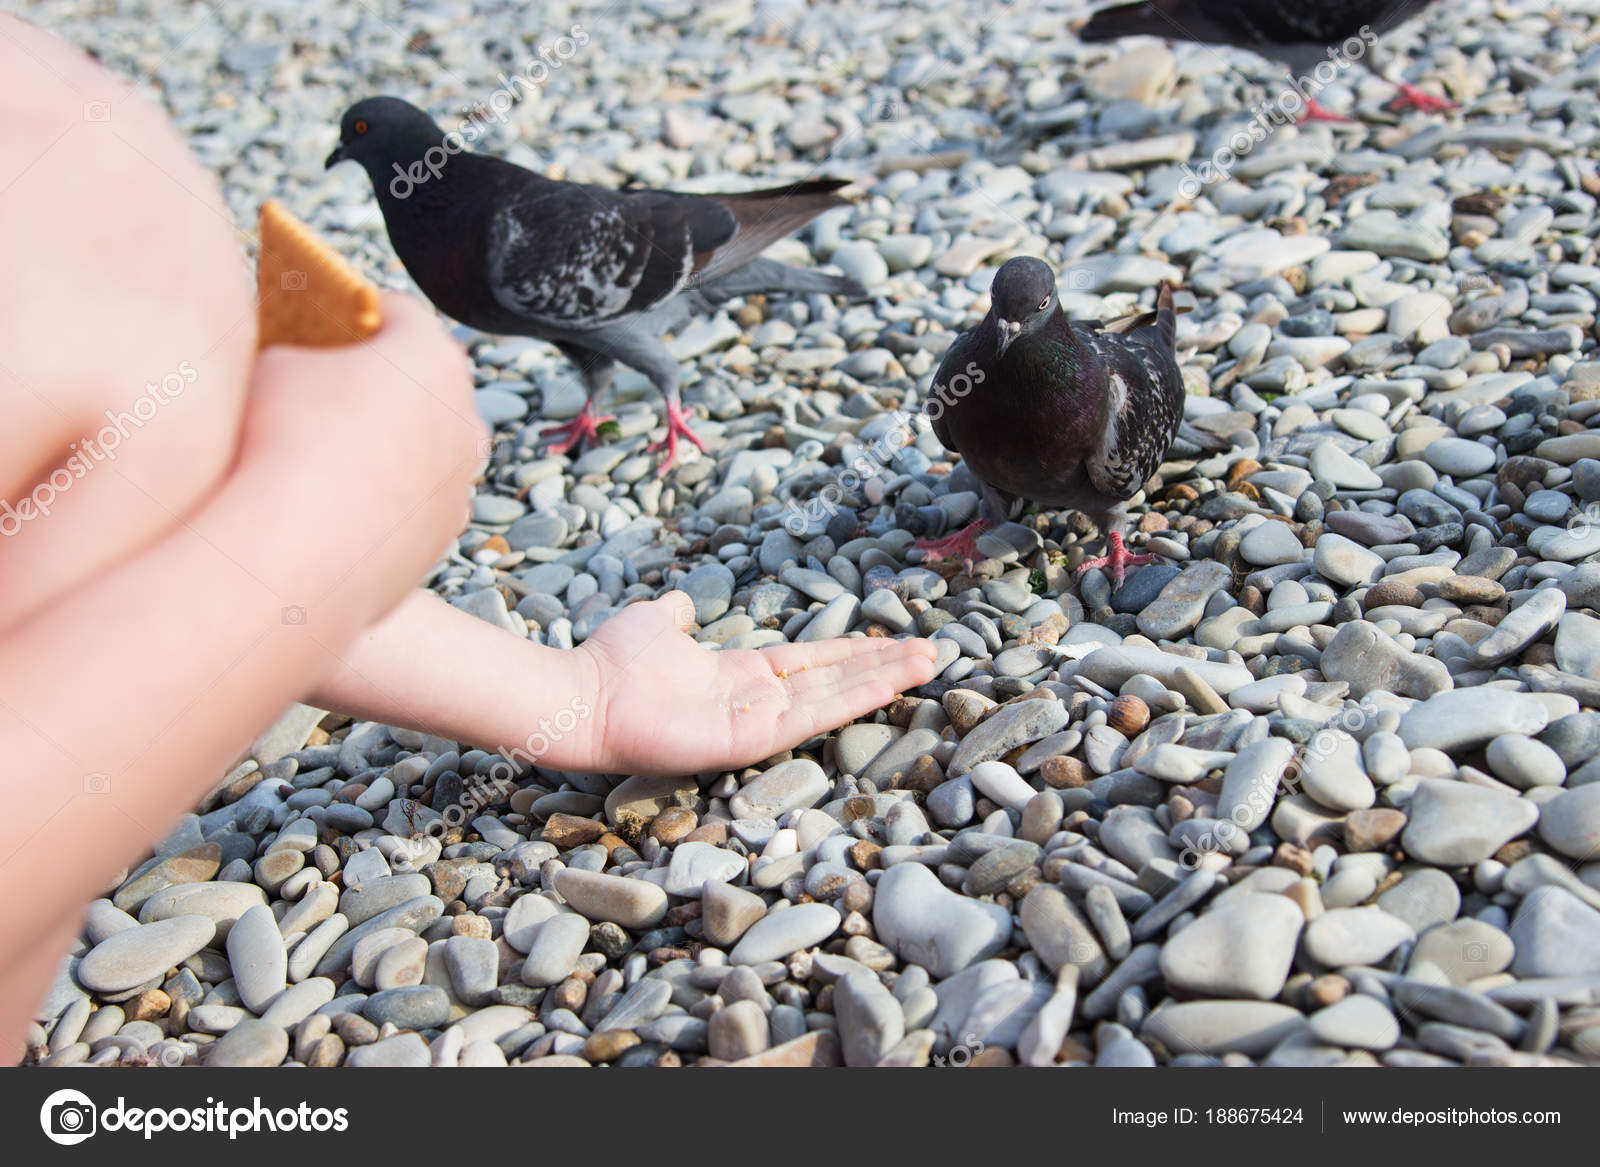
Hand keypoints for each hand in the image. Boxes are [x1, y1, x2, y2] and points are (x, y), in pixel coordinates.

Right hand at [233, 293, 486, 620]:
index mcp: (432, 358)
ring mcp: (458, 485)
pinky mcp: (440, 539)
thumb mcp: (274, 363)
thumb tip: (304, 363)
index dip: (352, 309)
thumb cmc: (283, 441)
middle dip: (378, 381)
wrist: (292, 554)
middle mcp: (464, 420)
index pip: (397, 313)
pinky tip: (332, 505)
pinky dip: (382, 499)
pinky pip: (411, 505)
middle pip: (421, 385)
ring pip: (423, 450)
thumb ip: (303, 352)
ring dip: (387, 445)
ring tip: (324, 452)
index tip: (325, 318)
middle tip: (323, 385)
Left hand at [574, 592, 938, 775]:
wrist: (581, 696)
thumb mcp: (655, 623)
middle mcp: (756, 703)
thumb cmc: (613, 663)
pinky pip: (808, 720)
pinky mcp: (748, 742)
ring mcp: (755, 725)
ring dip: (881, 680)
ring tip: (927, 663)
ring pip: (832, 700)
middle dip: (883, 665)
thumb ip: (676, 616)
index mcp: (740, 677)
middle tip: (933, 652)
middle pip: (834, 680)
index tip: (893, 639)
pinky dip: (850, 701)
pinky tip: (886, 684)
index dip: (853, 651)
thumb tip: (681, 604)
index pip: (811, 663)